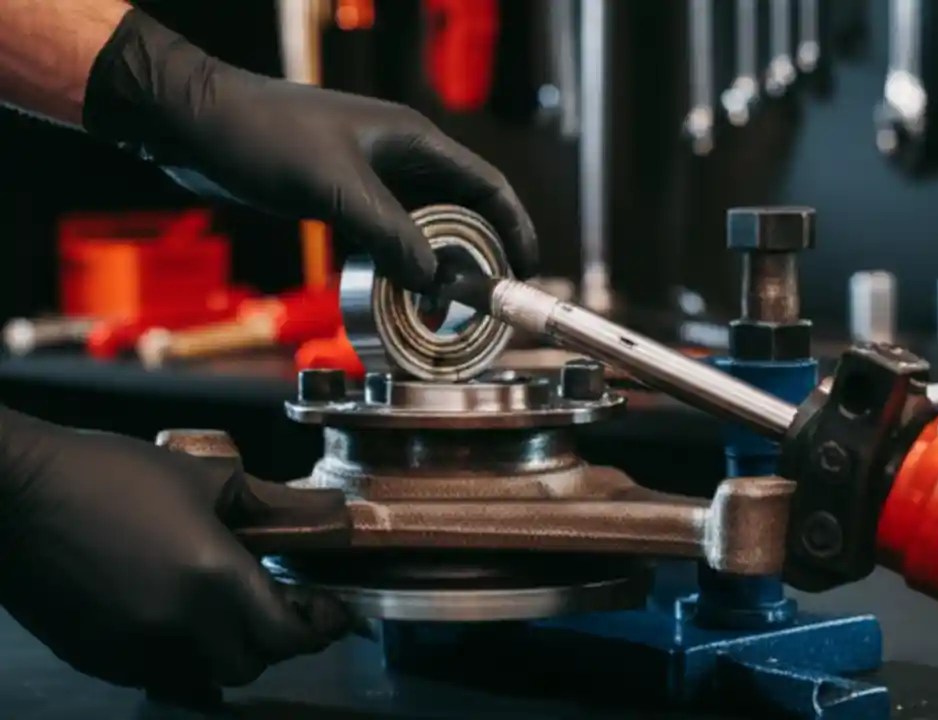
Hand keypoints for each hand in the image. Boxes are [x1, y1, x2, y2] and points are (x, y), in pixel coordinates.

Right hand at [0, 408, 353, 691]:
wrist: (14, 493)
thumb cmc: (108, 474)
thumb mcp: (205, 477)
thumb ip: (276, 503)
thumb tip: (332, 512)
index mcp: (213, 578)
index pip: (287, 635)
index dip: (317, 627)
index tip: (328, 610)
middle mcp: (179, 626)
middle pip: (250, 665)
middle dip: (274, 641)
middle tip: (281, 606)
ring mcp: (134, 649)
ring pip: (204, 679)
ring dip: (226, 654)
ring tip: (228, 613)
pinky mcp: (97, 658)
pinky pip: (157, 675)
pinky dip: (180, 658)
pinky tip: (178, 619)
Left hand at [81, 9, 536, 292]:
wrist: (196, 122)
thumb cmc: (264, 134)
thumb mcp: (337, 189)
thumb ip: (391, 235)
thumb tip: (432, 281)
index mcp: (413, 141)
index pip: (486, 185)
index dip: (514, 227)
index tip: (528, 266)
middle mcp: (400, 157)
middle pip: (460, 210)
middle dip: (476, 254)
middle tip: (480, 298)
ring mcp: (371, 175)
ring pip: (422, 226)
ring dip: (434, 263)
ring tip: (441, 304)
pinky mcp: (342, 194)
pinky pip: (387, 232)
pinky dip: (398, 261)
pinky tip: (396, 289)